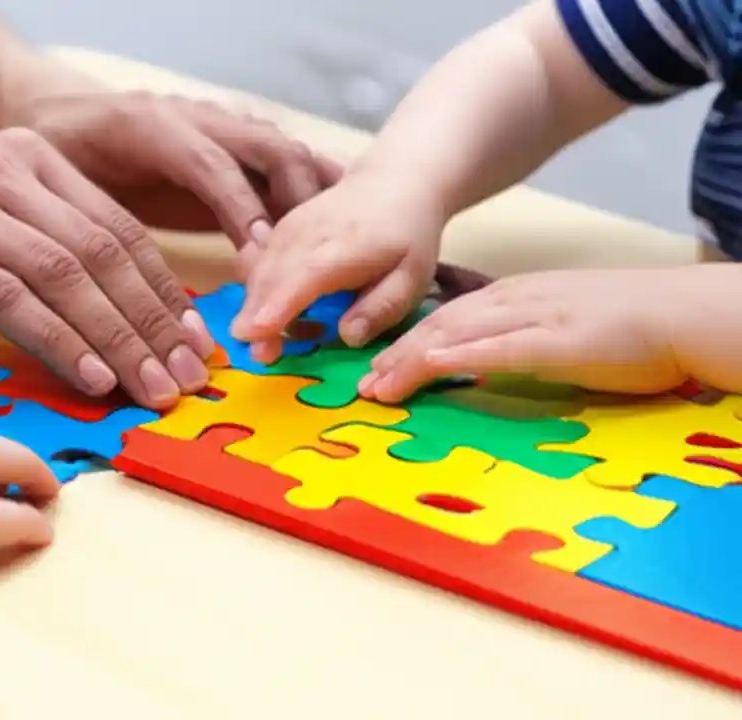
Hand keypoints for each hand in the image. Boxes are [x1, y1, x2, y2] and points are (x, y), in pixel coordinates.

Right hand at [0, 128, 216, 410]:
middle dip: (152, 322)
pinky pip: (7, 295)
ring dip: (116, 339)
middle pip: (100, 250)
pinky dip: (56, 339)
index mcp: (23, 156)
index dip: (163, 291)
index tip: (195, 344)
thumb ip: (40, 251)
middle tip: (185, 378)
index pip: (116, 227)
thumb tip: (116, 314)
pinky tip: (87, 376)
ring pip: (63, 273)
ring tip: (149, 388)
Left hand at [3, 71, 341, 269]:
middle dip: (297, 204)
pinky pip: (288, 167)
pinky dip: (315, 198)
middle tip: (305, 263)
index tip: (261, 253)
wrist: (69, 116)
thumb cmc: (64, 154)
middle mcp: (202, 119)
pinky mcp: (240, 152)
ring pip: (288, 156)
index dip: (239, 208)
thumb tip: (106, 270)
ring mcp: (228, 130)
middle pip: (272, 149)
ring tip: (328, 257)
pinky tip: (329, 240)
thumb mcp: (68, 180)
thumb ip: (93, 212)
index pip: (210, 164)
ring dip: (314, 204)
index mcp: (154, 124)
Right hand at [228, 170, 445, 362]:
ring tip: (258, 339)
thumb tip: (347, 337)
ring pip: (258, 270)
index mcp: (344, 248)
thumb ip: (381, 308)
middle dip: (256, 318)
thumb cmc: (407, 237)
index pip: (302, 278)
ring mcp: (289, 228)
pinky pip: (258, 262)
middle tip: (259, 355)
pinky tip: (263, 311)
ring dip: (252, 306)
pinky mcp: (280, 229)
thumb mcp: (411, 278)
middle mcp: (308, 235)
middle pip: (271, 278)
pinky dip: (256, 289)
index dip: (275, 308)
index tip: (251, 335)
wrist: (394, 182)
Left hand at [357, 268, 688, 403]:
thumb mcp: (559, 329)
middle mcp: (515, 301)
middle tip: (363, 386)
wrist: (683, 312)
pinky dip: (458, 357)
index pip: (447, 319)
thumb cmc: (629, 327)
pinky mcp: (557, 340)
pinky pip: (497, 347)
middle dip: (396, 356)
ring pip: (457, 334)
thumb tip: (485, 366)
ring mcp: (533, 317)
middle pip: (440, 326)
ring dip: (411, 361)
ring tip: (379, 387)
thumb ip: (520, 343)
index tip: (377, 370)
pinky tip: (430, 367)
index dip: (406, 344)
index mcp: (515, 298)